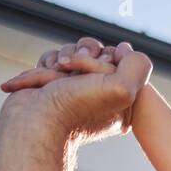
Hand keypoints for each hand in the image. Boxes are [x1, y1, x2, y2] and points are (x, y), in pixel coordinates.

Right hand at [0, 37, 150, 139]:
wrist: (33, 122)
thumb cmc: (75, 108)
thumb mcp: (121, 89)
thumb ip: (137, 66)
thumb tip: (125, 48)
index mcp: (123, 100)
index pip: (120, 61)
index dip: (104, 61)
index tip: (95, 78)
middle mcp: (101, 95)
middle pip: (96, 52)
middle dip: (82, 56)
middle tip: (72, 72)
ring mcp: (76, 88)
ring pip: (72, 51)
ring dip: (60, 59)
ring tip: (55, 77)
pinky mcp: (53, 83)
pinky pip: (53, 58)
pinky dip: (45, 66)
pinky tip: (42, 82)